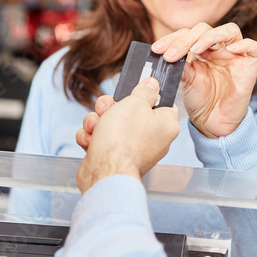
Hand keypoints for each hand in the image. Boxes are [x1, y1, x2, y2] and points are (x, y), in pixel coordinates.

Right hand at [75, 77, 179, 192]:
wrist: (104, 173)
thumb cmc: (122, 140)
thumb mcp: (135, 103)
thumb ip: (145, 91)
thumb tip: (152, 83)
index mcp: (165, 124)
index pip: (162, 101)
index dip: (146, 93)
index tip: (133, 89)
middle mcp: (152, 138)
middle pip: (131, 110)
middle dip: (111, 107)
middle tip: (107, 109)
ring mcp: (132, 148)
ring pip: (112, 123)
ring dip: (97, 121)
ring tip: (95, 127)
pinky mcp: (114, 157)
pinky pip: (102, 139)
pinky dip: (93, 138)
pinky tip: (90, 140)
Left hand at [152, 22, 256, 138]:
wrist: (211, 122)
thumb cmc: (200, 101)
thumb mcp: (185, 79)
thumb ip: (180, 63)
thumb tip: (166, 50)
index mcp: (203, 49)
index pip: (189, 33)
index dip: (173, 38)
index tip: (157, 49)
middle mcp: (220, 49)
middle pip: (206, 29)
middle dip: (186, 39)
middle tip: (171, 54)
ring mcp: (236, 56)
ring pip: (230, 30)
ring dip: (210, 36)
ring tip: (195, 48)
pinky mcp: (250, 66)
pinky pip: (255, 48)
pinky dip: (244, 45)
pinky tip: (229, 50)